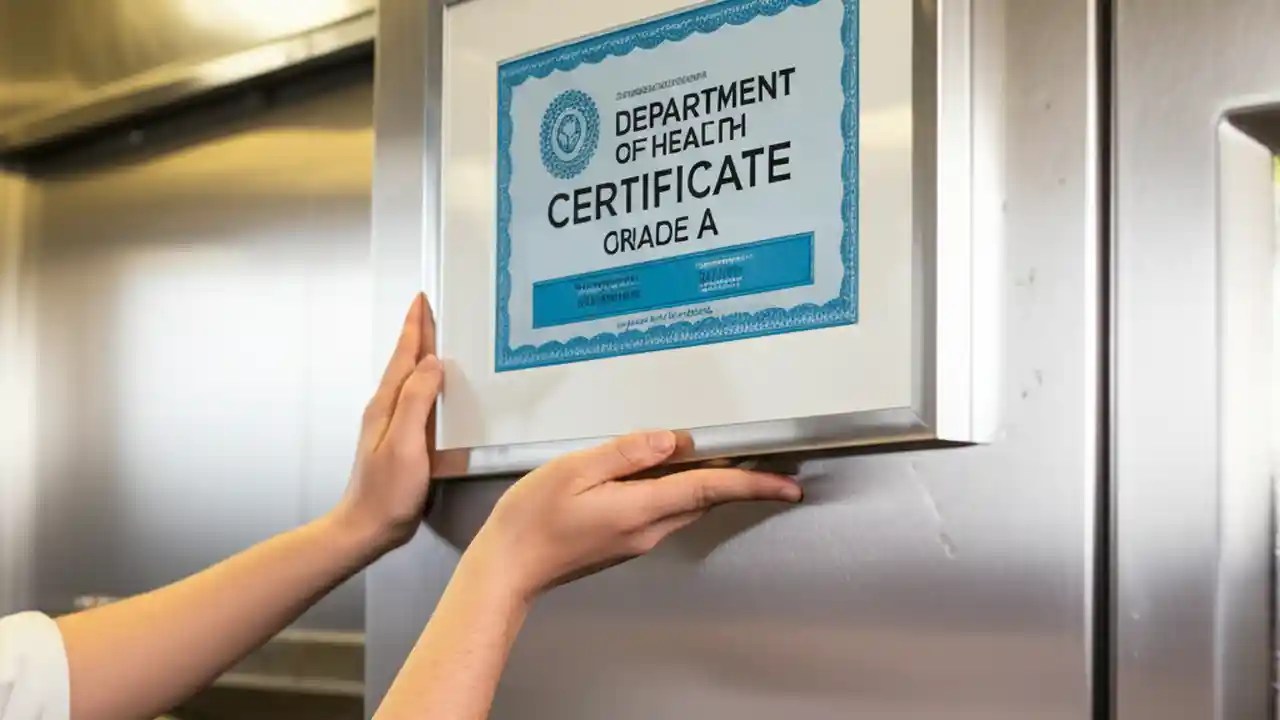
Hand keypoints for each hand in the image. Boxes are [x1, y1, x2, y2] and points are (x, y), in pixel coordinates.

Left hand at [332, 294, 442, 553]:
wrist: (367, 527)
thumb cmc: (387, 489)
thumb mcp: (405, 441)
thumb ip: (416, 400)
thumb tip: (432, 361)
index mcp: (387, 403)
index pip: (404, 355)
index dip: (415, 326)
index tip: (423, 299)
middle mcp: (387, 407)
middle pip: (406, 361)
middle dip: (420, 333)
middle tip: (436, 309)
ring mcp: (393, 424)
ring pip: (412, 379)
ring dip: (426, 356)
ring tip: (442, 338)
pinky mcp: (403, 440)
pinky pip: (419, 400)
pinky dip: (430, 384)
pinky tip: (441, 388)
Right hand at [463, 431, 802, 603]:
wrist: (510, 567)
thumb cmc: (532, 520)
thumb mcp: (575, 470)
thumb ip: (627, 452)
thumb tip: (671, 441)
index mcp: (640, 509)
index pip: (709, 490)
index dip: (753, 484)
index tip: (787, 484)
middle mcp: (648, 530)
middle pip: (704, 498)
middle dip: (740, 481)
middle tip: (767, 461)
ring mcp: (637, 540)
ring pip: (687, 505)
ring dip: (711, 485)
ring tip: (728, 461)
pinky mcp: (625, 541)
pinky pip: (665, 510)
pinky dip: (681, 490)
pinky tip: (671, 473)